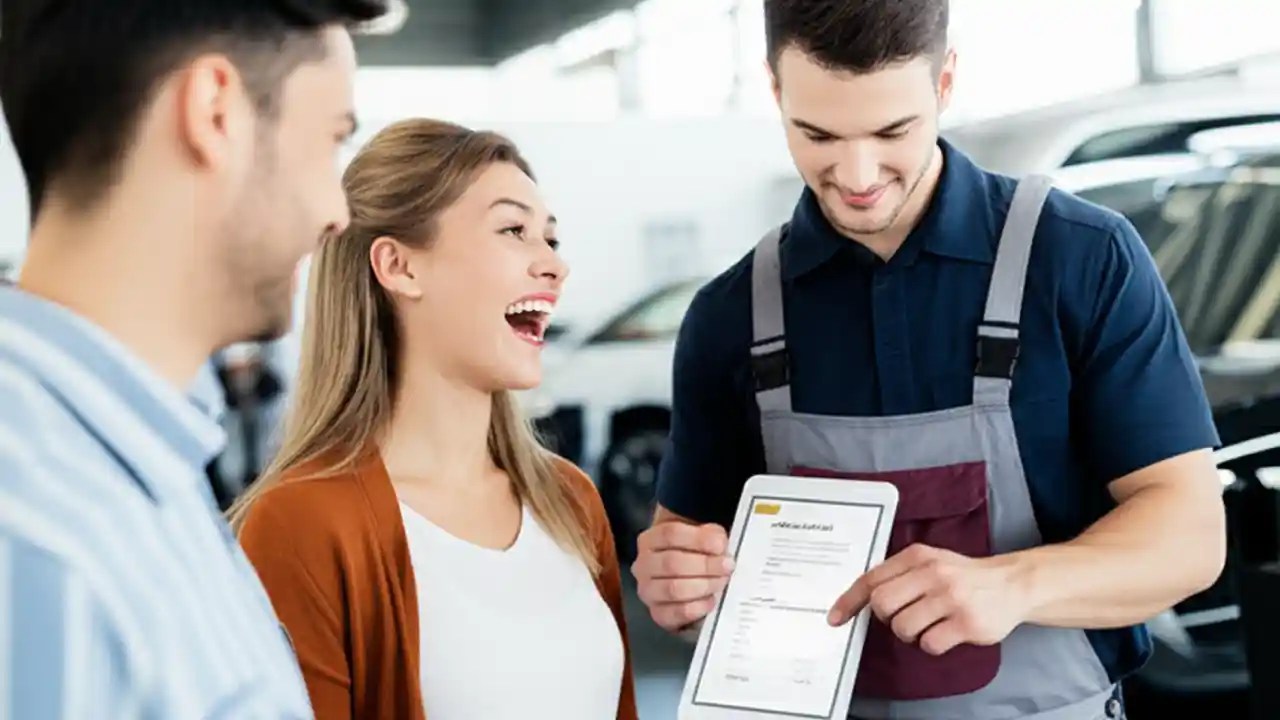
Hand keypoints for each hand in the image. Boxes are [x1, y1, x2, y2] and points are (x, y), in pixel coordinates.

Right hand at [631, 522, 734, 632]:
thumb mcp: (703, 536)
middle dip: (705, 565)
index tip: (721, 545)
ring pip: (673, 589)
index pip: (670, 534)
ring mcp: (648, 592)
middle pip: (671, 563)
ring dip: (703, 585)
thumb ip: (711, 536)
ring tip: (721, 582)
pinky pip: (675, 614)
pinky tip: (710, 601)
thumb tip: (720, 544)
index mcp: (651, 539)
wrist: (687, 580)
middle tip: (727, 566)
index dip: (699, 540)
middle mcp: (644, 565)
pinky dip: (697, 608)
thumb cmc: (694, 554)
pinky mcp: (658, 614)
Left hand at [827, 544, 1029, 655]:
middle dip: (885, 618)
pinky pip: (929, 644)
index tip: (835, 618)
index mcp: (918, 556)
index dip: (850, 601)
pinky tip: (944, 634)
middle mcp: (933, 573)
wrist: (1012, 584)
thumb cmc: (963, 576)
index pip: (872, 578)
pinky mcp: (966, 623)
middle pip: (883, 604)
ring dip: (909, 634)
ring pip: (903, 627)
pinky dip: (931, 645)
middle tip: (900, 618)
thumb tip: (862, 597)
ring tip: (927, 625)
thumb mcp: (930, 562)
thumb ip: (899, 574)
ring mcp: (950, 598)